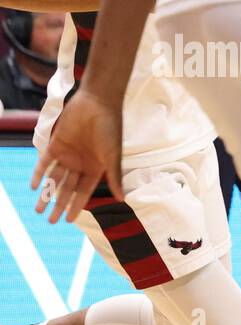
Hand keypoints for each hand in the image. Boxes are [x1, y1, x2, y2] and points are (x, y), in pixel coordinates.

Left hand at [30, 92, 122, 223]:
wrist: (98, 103)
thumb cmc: (111, 129)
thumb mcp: (113, 155)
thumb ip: (114, 177)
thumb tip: (121, 199)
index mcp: (96, 169)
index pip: (83, 193)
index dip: (75, 206)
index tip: (68, 220)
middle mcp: (80, 165)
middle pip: (66, 189)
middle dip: (58, 204)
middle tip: (49, 221)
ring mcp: (67, 155)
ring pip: (54, 179)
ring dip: (46, 193)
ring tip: (38, 209)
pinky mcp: (56, 144)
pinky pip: (44, 162)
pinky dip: (39, 174)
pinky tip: (34, 186)